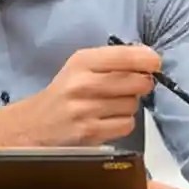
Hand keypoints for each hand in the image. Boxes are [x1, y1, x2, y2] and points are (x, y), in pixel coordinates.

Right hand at [24, 44, 159, 145]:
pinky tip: (108, 120)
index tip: (155, 63)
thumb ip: (113, 60)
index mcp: (82, 61)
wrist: (34, 125)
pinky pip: (126, 125)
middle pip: (136, 82)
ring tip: (112, 105)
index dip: (147, 59)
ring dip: (129, 105)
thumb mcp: (80, 67)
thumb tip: (151, 60)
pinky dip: (123, 123)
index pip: (125, 56)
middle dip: (142, 84)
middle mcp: (83, 83)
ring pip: (133, 105)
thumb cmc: (64, 93)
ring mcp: (86, 109)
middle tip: (135, 86)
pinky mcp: (90, 132)